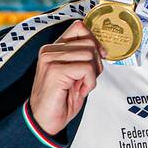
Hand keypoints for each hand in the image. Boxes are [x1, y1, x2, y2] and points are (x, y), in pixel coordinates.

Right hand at [28, 20, 103, 135]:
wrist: (44, 120)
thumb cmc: (61, 99)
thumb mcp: (77, 74)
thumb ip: (85, 58)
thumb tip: (102, 48)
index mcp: (54, 48)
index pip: (79, 27)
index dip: (95, 41)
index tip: (100, 56)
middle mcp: (49, 50)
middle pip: (89, 43)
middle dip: (96, 63)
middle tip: (86, 79)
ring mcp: (50, 59)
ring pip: (90, 55)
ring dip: (93, 75)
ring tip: (80, 85)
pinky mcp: (55, 70)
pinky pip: (87, 69)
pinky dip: (90, 82)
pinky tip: (79, 90)